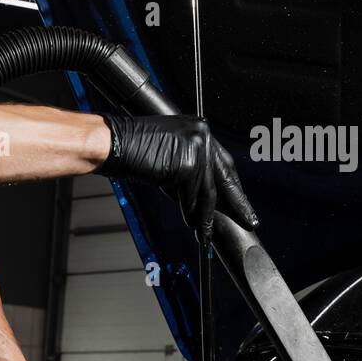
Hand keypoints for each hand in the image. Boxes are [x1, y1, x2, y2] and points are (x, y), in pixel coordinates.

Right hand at [95, 115, 257, 239]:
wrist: (112, 143)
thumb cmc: (133, 149)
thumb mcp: (170, 157)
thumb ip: (190, 173)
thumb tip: (206, 201)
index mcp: (200, 128)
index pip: (224, 162)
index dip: (233, 186)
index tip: (241, 202)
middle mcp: (202, 133)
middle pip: (224, 175)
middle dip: (237, 202)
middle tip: (249, 220)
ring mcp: (195, 148)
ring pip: (207, 191)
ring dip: (205, 215)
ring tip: (205, 232)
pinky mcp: (186, 165)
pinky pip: (192, 197)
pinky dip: (190, 213)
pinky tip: (190, 223)